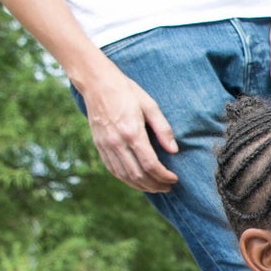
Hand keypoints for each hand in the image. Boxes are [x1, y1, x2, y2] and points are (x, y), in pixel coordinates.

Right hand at [75, 61, 178, 192]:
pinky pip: (113, 169)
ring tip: (155, 187)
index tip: (174, 179)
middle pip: (138, 174)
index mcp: (132, 132)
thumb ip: (163, 129)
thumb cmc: (126, 91)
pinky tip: (137, 181)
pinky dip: (126, 179)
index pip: (150, 164)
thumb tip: (174, 150)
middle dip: (155, 185)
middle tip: (168, 187)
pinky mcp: (99, 146)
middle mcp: (117, 142)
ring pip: (124, 176)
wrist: (96, 83)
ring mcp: (105, 145)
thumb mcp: (150, 105)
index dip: (164, 176)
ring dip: (141, 186)